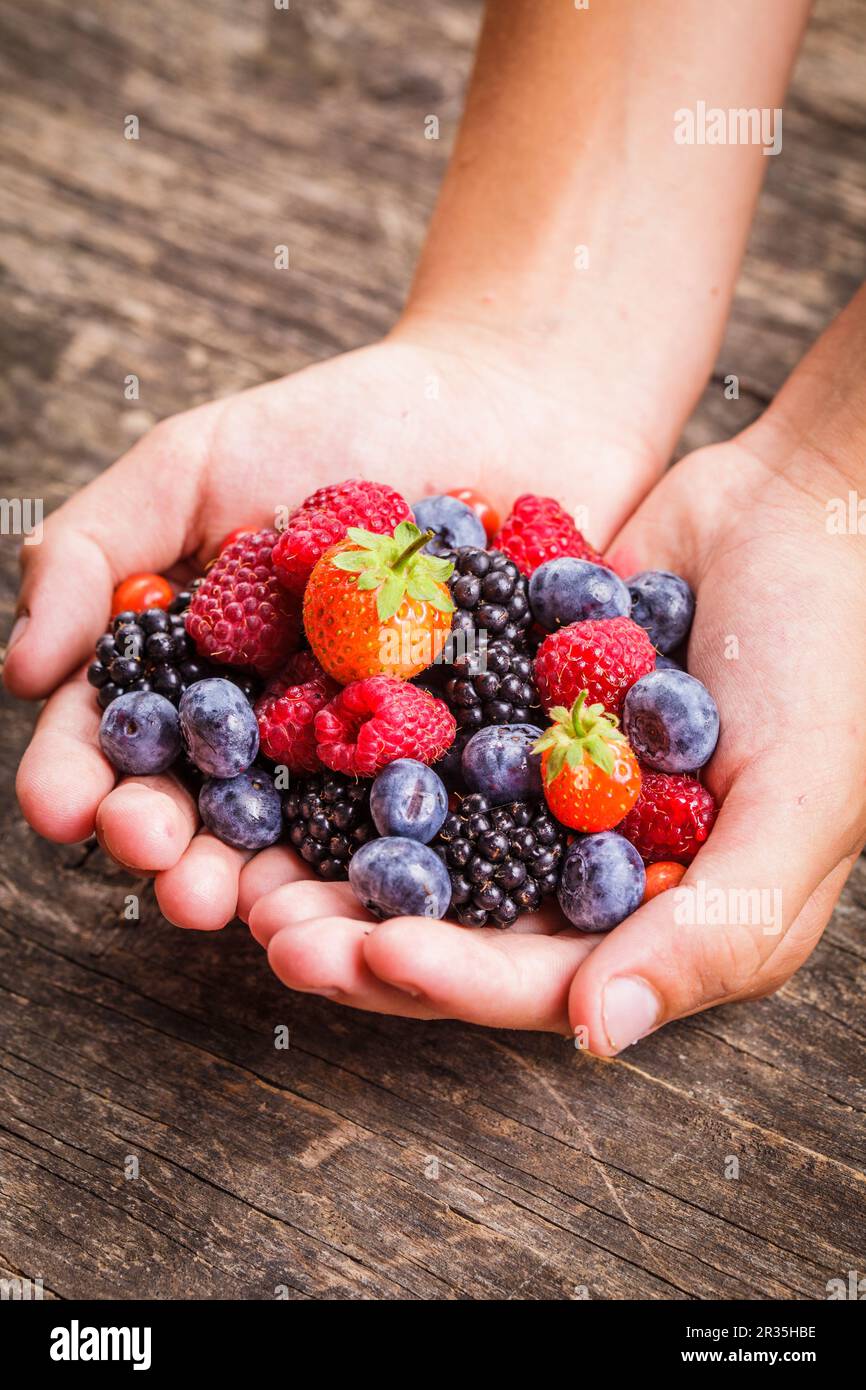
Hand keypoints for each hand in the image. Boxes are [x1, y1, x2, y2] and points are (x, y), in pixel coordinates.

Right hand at [7, 325, 659, 929]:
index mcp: (195, 674)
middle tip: (180, 885)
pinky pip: (436, 824)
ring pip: (313, 843)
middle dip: (186, 857)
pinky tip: (388, 899)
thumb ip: (91, 554)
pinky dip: (409, 864)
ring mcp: (368, 755)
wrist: (501, 402)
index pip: (121, 742)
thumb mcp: (190, 466)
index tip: (65, 808)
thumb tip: (22, 674)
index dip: (83, 781)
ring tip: (265, 920)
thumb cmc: (332, 423)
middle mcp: (273, 731)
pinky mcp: (464, 764)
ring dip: (283, 890)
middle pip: (212, 813)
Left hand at [246, 295, 865, 1047]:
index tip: (370, 956)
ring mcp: (529, 782)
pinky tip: (278, 743)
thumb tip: (599, 1036)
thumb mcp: (798, 809)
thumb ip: (713, 930)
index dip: (452, 978)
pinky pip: (415, 735)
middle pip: (452, 922)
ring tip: (247, 855)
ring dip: (333, 853)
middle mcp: (577, 862)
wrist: (804, 510)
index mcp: (651, 916)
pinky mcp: (494, 704)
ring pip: (412, 839)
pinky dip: (352, 745)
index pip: (536, 977)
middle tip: (271, 925)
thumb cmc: (832, 666)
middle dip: (360, 933)